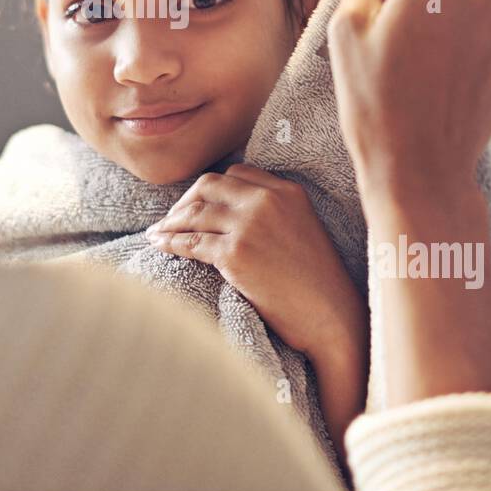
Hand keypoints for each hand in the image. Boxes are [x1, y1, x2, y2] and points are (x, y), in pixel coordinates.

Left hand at [145, 162, 365, 361]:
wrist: (332, 318)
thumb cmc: (317, 283)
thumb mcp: (302, 229)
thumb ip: (272, 213)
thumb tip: (229, 215)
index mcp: (287, 191)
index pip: (237, 173)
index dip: (211, 188)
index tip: (197, 203)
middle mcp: (267, 200)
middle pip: (209, 184)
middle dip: (185, 200)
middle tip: (171, 218)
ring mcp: (250, 225)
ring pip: (195, 212)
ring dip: (171, 222)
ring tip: (157, 232)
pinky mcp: (236, 254)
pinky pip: (191, 241)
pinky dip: (170, 242)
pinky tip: (160, 246)